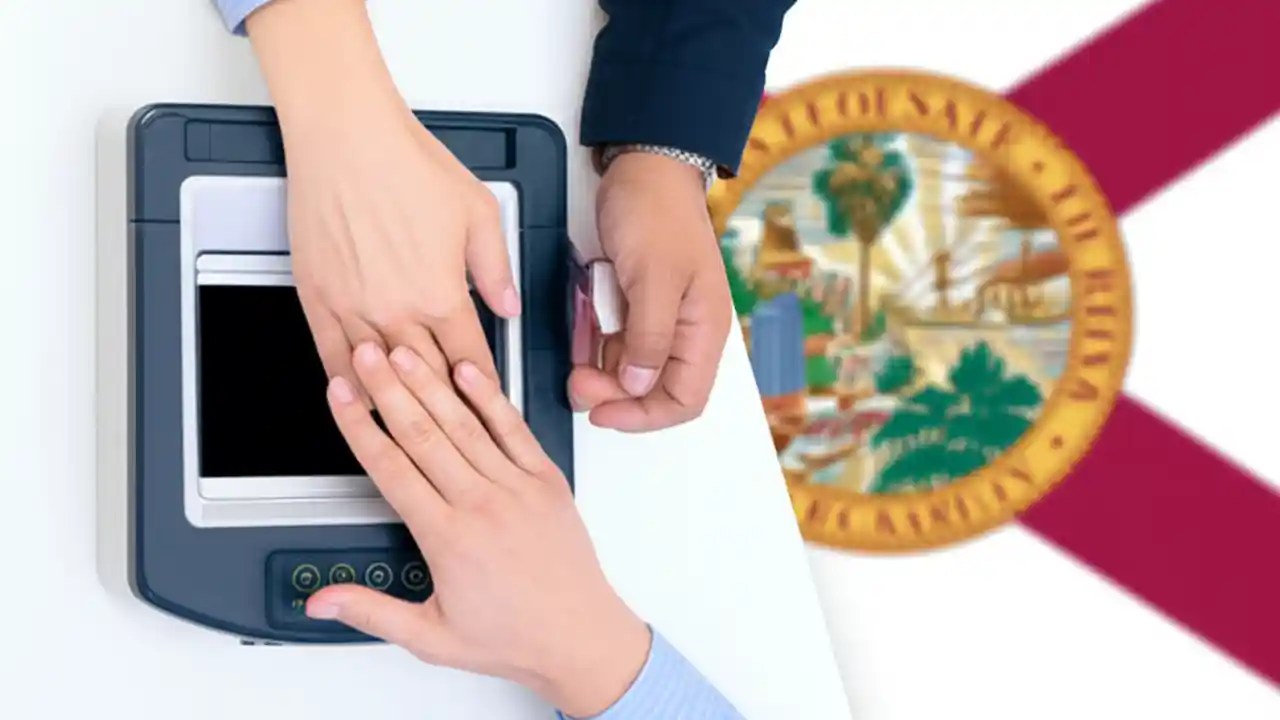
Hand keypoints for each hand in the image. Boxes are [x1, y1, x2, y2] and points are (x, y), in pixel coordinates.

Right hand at [247, 0, 517, 400]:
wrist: (346, 137)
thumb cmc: (407, 164)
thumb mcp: (478, 213)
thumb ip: (495, 268)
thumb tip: (507, 306)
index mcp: (441, 296)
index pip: (469, 363)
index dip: (482, 391)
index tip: (488, 407)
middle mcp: (396, 311)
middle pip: (425, 381)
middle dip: (443, 409)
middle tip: (455, 435)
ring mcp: (352, 309)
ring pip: (377, 379)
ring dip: (395, 407)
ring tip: (409, 433)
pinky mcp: (316, 299)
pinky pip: (331, 358)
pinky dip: (347, 386)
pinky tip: (356, 404)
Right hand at [308, 344, 650, 717]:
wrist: (581, 638)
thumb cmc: (514, 637)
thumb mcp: (431, 636)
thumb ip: (371, 611)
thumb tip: (321, 600)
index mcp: (447, 538)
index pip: (390, 468)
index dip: (359, 426)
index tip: (340, 395)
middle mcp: (481, 504)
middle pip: (422, 433)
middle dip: (388, 387)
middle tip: (365, 352)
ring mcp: (518, 488)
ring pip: (464, 423)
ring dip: (430, 383)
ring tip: (404, 350)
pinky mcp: (548, 481)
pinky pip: (515, 429)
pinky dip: (490, 397)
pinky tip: (468, 370)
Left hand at [570, 153, 732, 430]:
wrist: (645, 166)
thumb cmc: (657, 212)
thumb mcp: (652, 277)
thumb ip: (648, 336)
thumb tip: (638, 385)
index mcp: (704, 329)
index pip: (684, 400)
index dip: (643, 416)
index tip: (603, 412)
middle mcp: (687, 331)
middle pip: (656, 391)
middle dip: (616, 397)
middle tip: (578, 384)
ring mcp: (662, 319)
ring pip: (633, 372)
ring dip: (602, 376)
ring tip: (575, 365)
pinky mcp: (638, 305)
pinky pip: (618, 344)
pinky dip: (596, 350)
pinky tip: (580, 341)